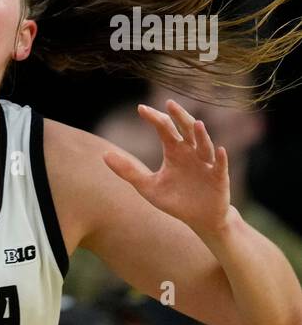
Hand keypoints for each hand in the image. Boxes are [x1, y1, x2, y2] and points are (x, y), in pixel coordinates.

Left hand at [102, 99, 231, 236]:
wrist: (199, 220)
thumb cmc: (175, 200)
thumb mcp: (148, 187)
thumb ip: (128, 171)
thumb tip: (103, 155)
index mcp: (174, 150)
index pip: (164, 128)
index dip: (154, 118)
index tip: (140, 109)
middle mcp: (191, 151)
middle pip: (185, 129)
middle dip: (179, 116)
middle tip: (169, 104)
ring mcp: (206, 163)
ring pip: (204, 144)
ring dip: (201, 135)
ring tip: (196, 123)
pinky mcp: (218, 178)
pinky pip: (220, 166)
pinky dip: (221, 158)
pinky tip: (220, 150)